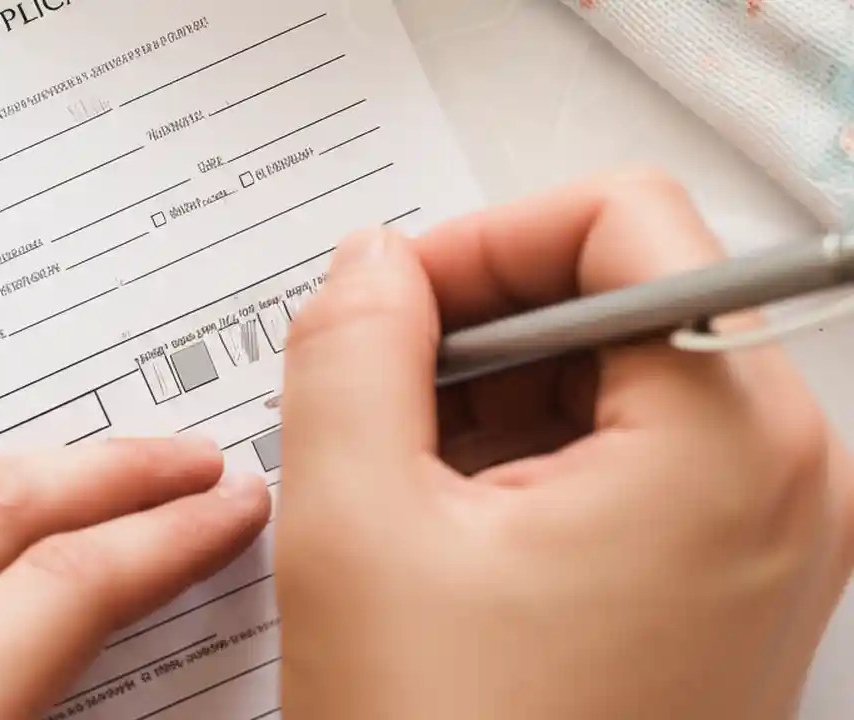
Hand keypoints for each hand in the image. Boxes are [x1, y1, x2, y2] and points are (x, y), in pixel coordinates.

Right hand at [276, 170, 853, 719]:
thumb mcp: (356, 529)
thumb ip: (349, 353)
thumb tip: (369, 267)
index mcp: (729, 444)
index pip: (622, 220)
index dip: (485, 238)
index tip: (395, 295)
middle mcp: (783, 478)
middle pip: (622, 294)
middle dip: (477, 327)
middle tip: (378, 395)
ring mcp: (760, 531)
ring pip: (614, 376)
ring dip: (490, 397)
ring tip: (402, 482)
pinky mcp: (719, 574)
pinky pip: (623, 454)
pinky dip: (523, 456)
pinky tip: (447, 522)